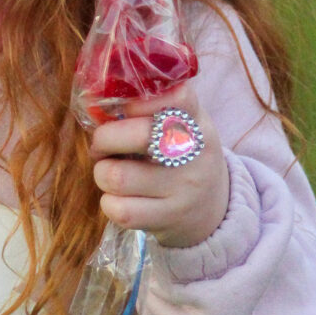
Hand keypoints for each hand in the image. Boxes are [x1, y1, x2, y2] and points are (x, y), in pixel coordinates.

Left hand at [88, 82, 229, 249]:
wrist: (216, 209)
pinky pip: (120, 210)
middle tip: (102, 144)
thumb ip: (153, 106)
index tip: (125, 108)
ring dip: (102, 172)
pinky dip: (109, 202)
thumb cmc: (183, 156)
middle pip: (138, 135)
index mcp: (196, 122)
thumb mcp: (183, 124)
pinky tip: (119, 197)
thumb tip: (98, 95)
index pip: (177, 96)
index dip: (141, 99)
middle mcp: (195, 154)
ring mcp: (184, 189)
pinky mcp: (169, 219)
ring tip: (109, 172)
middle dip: (104, 138)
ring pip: (118, 176)